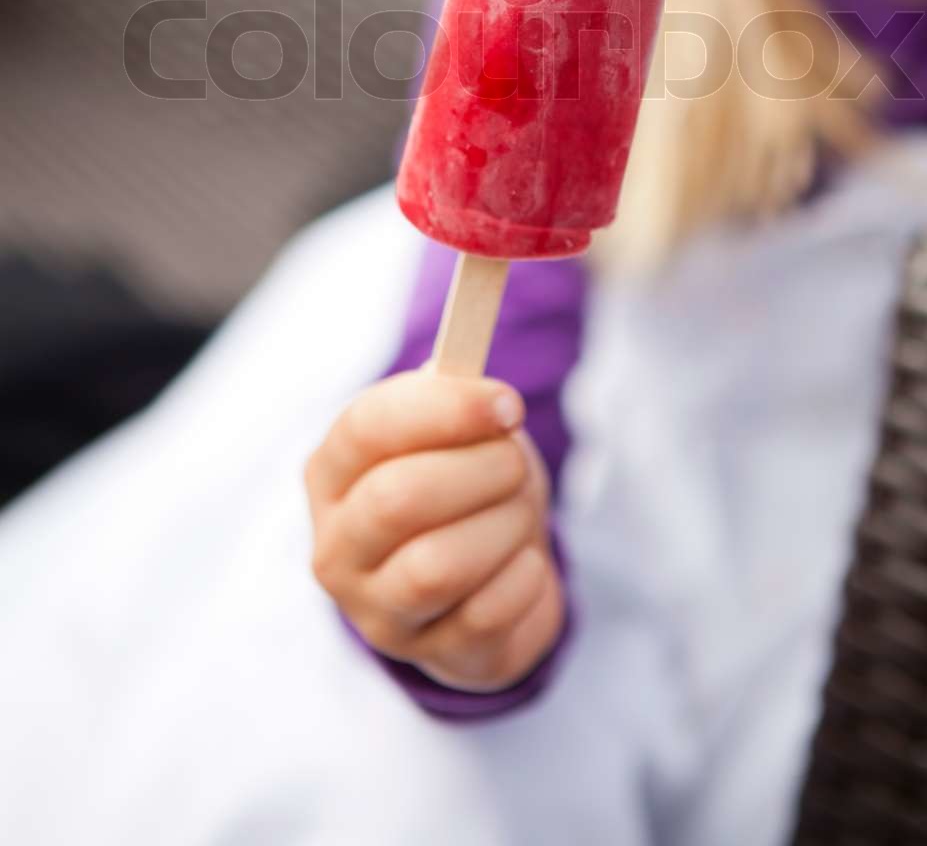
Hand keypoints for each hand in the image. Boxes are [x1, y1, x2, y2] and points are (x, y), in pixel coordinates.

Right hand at [303, 369, 564, 693]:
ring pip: (438, 566)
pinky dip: (524, 575)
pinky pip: (487, 613)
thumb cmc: (463, 483)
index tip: (506, 403)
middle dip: (480, 470)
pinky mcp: (430, 657)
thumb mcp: (452, 428)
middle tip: (515, 461)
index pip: (367, 429)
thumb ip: (452, 388)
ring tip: (519, 510)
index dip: (444, 409)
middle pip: (399, 499)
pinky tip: (522, 560)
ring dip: (503, 525)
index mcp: (330, 472)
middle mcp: (336, 547)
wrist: (486, 578)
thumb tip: (467, 341)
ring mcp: (376, 612)